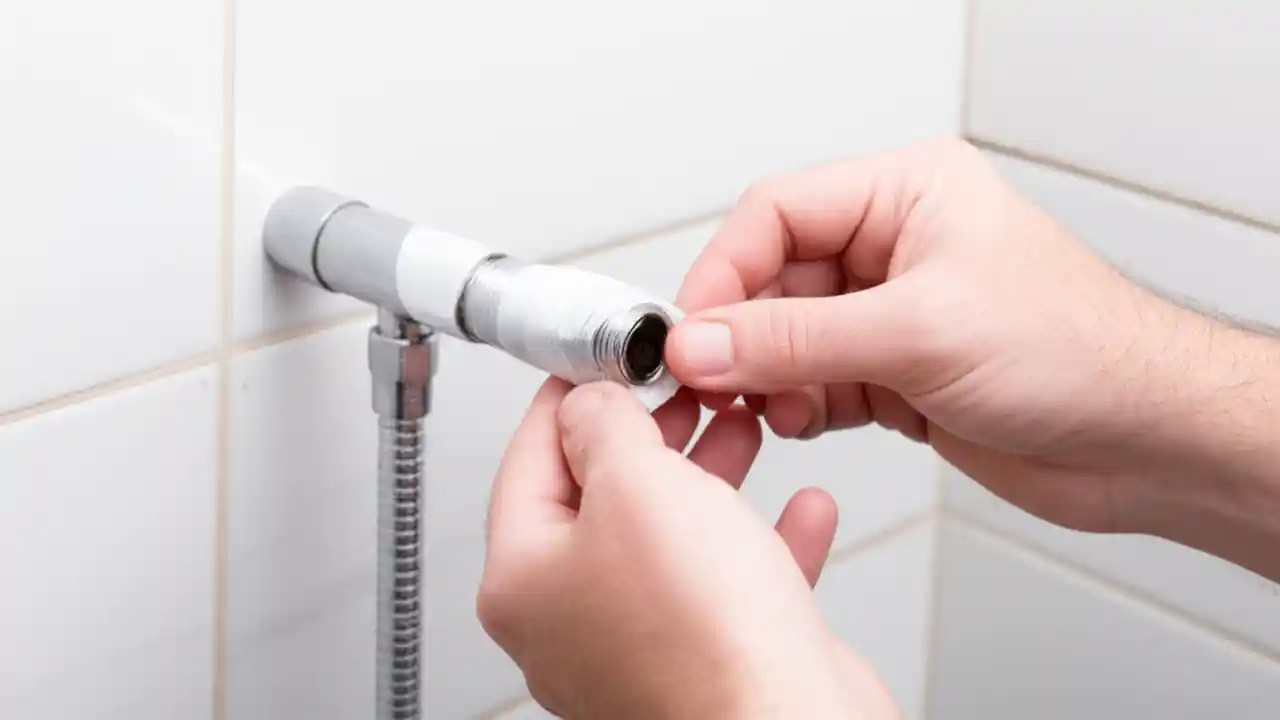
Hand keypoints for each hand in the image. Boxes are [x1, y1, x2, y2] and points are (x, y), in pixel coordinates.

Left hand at [478, 380, 898, 718]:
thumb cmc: (707, 638)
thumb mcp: (637, 485)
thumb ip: (603, 426)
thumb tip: (590, 402)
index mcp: (527, 579)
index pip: (529, 459)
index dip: (568, 396)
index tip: (599, 358)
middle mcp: (575, 620)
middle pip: (602, 496)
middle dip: (652, 431)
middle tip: (682, 386)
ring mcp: (642, 644)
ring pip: (670, 535)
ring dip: (711, 474)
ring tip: (742, 425)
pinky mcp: (709, 658)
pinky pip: (730, 582)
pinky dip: (762, 539)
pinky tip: (803, 505)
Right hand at [666, 138, 1279, 578]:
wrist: (1143, 441)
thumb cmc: (1080, 354)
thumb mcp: (917, 333)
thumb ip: (795, 340)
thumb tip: (701, 344)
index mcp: (906, 194)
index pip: (776, 213)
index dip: (723, 272)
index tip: (689, 333)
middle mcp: (893, 247)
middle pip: (773, 279)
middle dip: (743, 336)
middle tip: (712, 384)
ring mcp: (892, 313)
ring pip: (787, 337)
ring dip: (770, 378)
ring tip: (776, 410)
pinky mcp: (894, 373)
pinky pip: (814, 382)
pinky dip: (799, 407)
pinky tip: (808, 422)